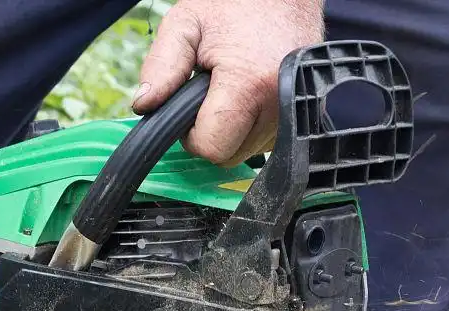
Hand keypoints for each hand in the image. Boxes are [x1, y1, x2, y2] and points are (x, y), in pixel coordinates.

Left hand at [133, 0, 324, 166]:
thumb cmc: (236, 6)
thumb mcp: (186, 24)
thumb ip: (161, 65)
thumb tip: (144, 104)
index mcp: (247, 84)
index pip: (212, 147)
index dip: (191, 136)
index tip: (188, 110)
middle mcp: (277, 107)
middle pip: (230, 156)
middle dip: (212, 134)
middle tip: (208, 96)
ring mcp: (294, 115)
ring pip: (248, 152)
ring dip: (233, 131)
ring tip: (233, 90)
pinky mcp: (304, 118)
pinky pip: (267, 142)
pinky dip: (253, 127)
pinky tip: (250, 96)